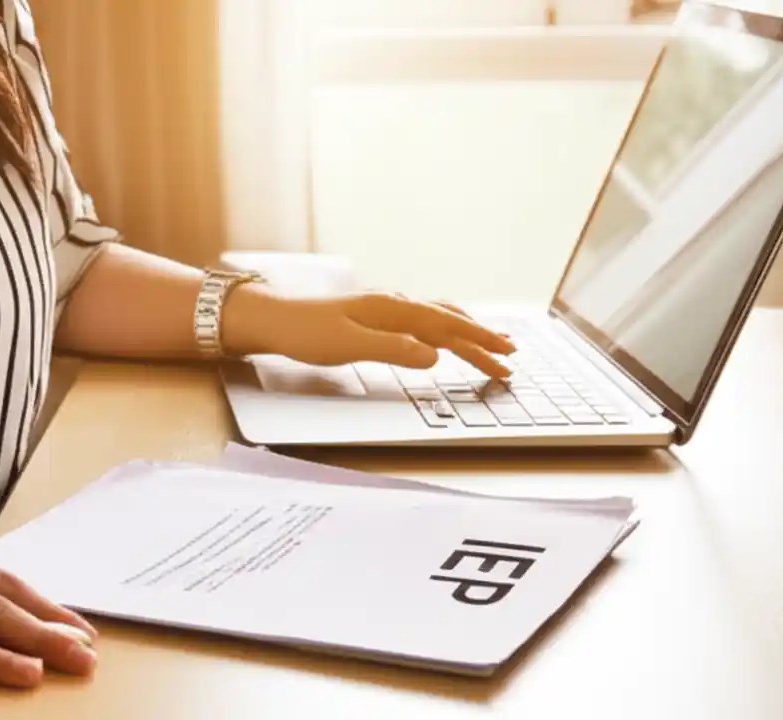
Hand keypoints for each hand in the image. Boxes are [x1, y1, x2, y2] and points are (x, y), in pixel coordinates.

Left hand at [225, 288, 515, 377]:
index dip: (478, 343)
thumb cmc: (305, 333)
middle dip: (481, 338)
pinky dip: (444, 327)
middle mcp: (394, 304)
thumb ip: (392, 349)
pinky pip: (422, 319)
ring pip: (437, 317)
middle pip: (448, 321)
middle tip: (511, 356)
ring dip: (466, 330)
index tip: (504, 358)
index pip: (446, 327)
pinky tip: (446, 333)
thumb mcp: (347, 345)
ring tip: (491, 342)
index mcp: (392, 310)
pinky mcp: (377, 317)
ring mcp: (386, 309)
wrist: (272, 318)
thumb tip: (434, 356)